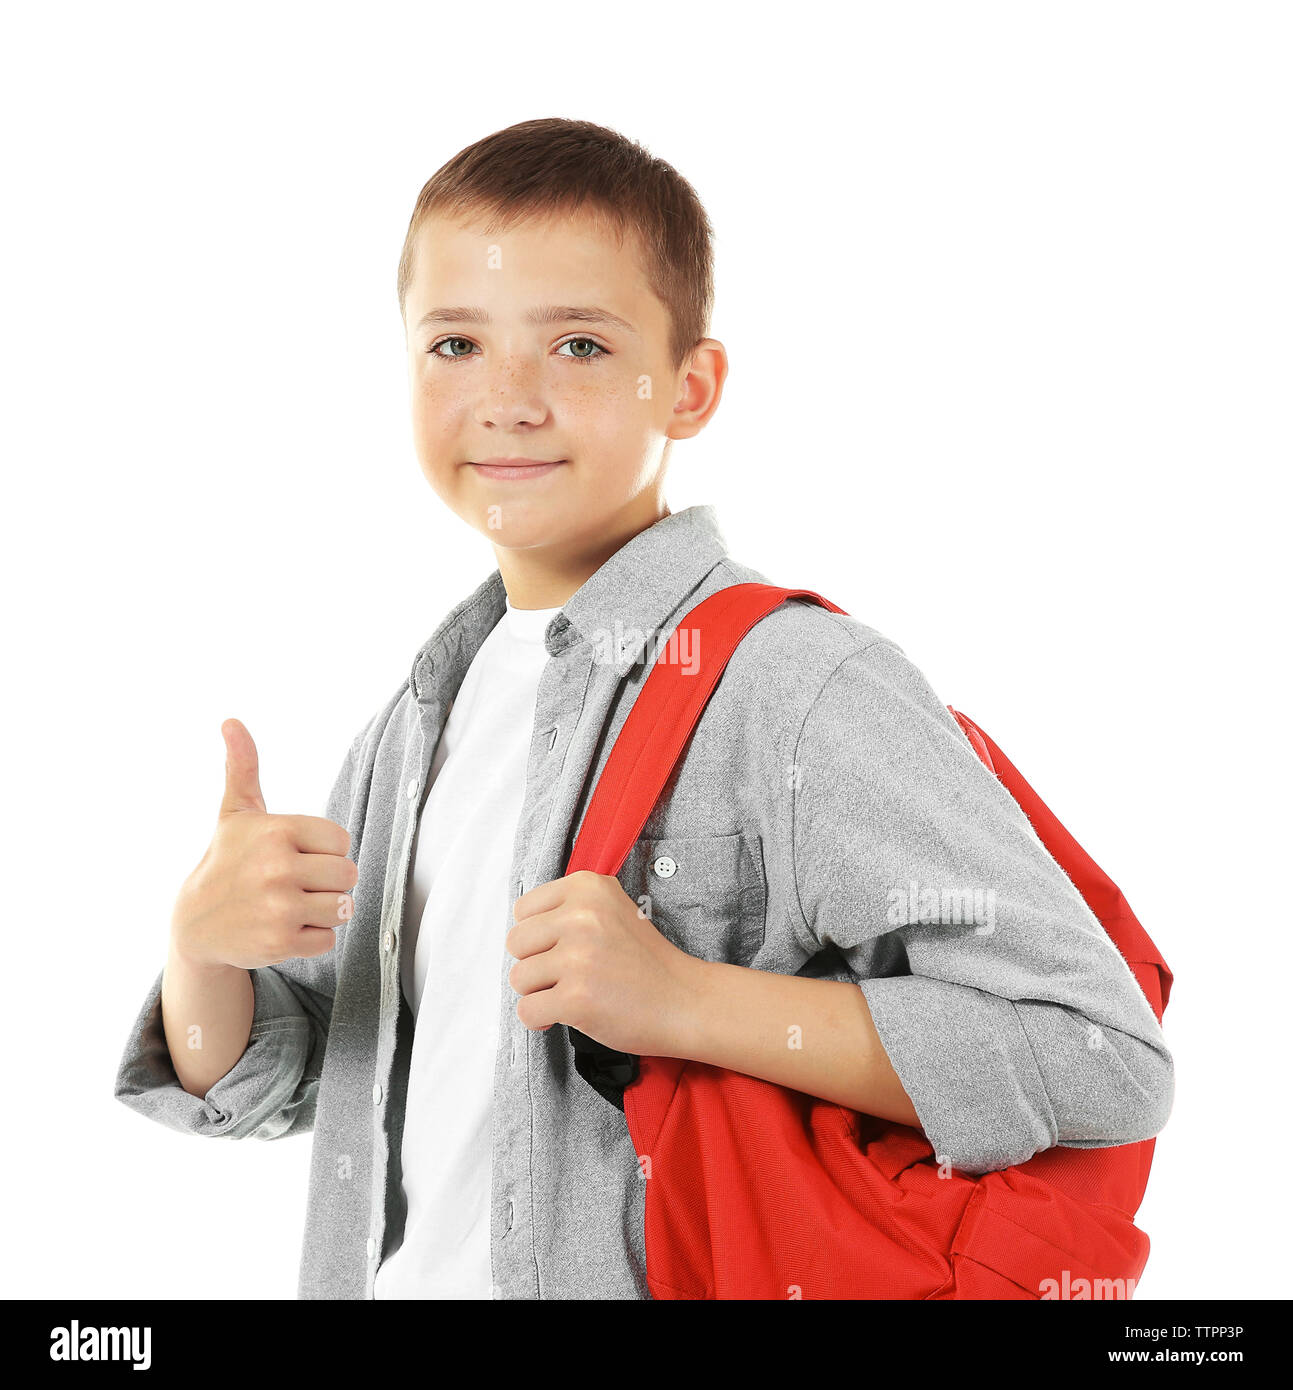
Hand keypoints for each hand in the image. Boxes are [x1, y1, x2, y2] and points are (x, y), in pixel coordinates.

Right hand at [169, 718, 357, 970]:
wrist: (194, 923)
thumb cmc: (227, 861)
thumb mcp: (236, 813)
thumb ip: (243, 767)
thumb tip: (231, 721)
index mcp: (277, 830)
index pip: (341, 841)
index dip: (324, 851)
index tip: (296, 855)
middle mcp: (277, 867)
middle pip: (348, 875)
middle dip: (327, 882)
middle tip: (295, 883)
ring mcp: (279, 908)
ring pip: (343, 907)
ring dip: (323, 911)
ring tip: (291, 905)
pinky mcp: (280, 943)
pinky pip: (329, 939)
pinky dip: (312, 938)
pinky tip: (283, 928)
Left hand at [506, 870, 703, 1057]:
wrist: (684, 1001)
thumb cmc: (647, 961)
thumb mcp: (613, 908)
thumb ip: (572, 906)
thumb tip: (526, 922)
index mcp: (587, 887)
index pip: (523, 909)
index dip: (537, 934)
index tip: (560, 947)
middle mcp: (580, 916)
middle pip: (515, 942)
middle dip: (535, 963)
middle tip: (567, 974)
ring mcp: (578, 958)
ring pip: (518, 978)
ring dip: (539, 992)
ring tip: (571, 993)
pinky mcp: (576, 998)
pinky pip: (527, 1011)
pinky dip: (541, 1019)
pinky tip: (566, 1015)